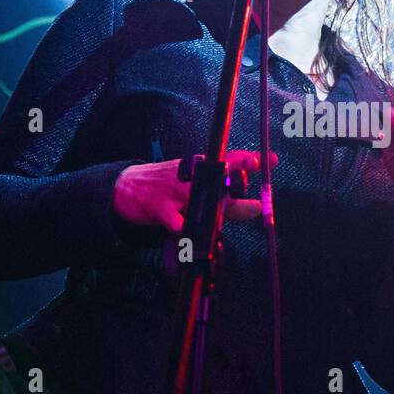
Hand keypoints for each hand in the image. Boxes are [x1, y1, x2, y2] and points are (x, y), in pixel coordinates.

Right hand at [112, 150, 277, 232]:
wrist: (125, 188)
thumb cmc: (167, 188)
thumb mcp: (194, 188)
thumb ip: (225, 201)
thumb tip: (255, 209)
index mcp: (199, 168)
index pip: (228, 160)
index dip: (248, 161)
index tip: (269, 160)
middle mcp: (189, 176)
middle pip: (217, 177)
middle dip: (236, 181)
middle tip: (255, 188)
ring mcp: (174, 191)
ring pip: (198, 196)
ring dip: (216, 205)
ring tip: (234, 209)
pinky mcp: (159, 208)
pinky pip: (175, 221)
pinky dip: (182, 228)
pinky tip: (190, 234)